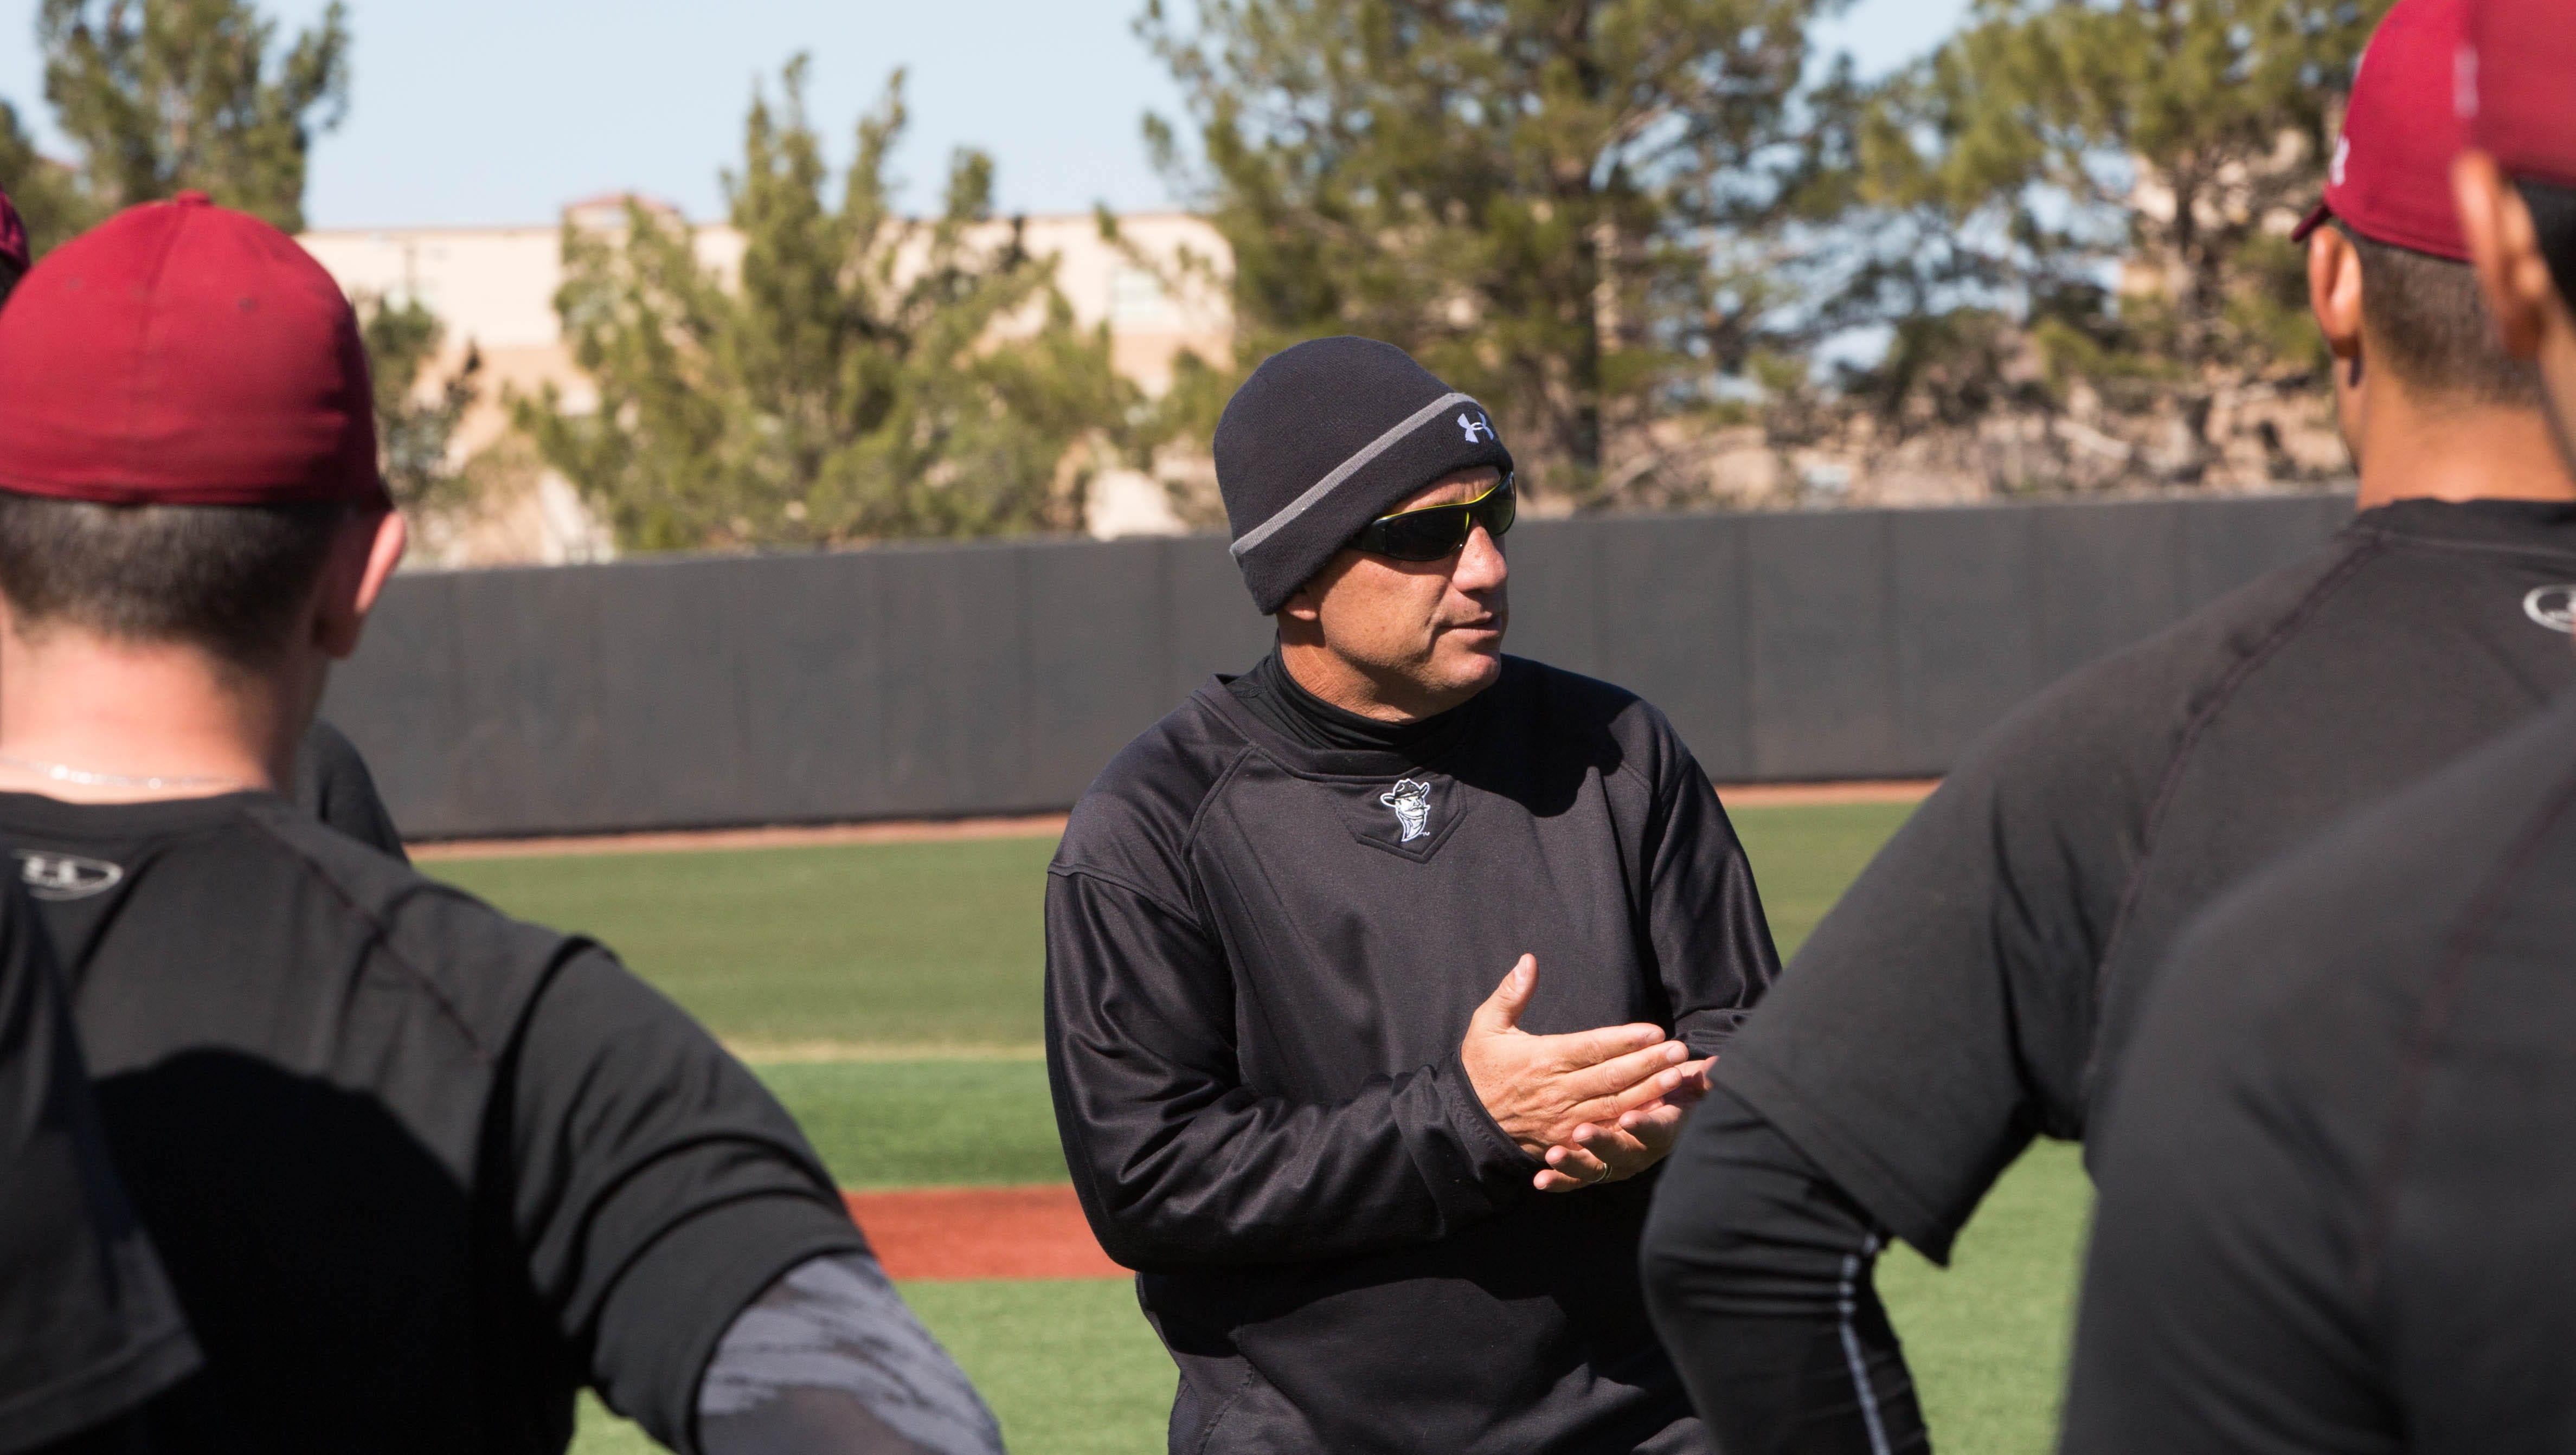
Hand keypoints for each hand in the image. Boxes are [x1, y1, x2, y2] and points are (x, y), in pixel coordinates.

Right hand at [1460, 954, 1691, 1164]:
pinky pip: (1605, 1133)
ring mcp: (1564, 1120)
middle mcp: (1557, 1091)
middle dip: (1648, 1065)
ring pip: (1614, 1106)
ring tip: (1678, 1078)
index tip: (1655, 1031)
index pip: (1591, 1048)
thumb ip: (1510, 994)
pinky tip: (1658, 1114)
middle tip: (1680, 1052)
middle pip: (1610, 1078)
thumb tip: (1529, 960)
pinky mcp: (1567, 1141)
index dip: (1625, 1040)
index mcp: (1542, 1059)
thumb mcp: (1486, 1026)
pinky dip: (1632, 1125)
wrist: (1464, 1123)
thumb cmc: (1479, 1070)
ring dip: (1649, 1093)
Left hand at [1531, 1058, 1710, 1192]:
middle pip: (1623, 1152)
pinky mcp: (1597, 1170)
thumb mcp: (1691, 1085)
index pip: (1657, 1130)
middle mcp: (1640, 1152)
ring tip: (1553, 1156)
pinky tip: (1540, 1181)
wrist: (1662, 1117)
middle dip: (1604, 1144)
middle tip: (1584, 1134)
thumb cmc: (1675, 1094)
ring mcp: (1617, 1164)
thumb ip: (1701, 1080)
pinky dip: (1560, 1181)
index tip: (1629, 1118)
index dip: (1645, 1126)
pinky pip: (1577, 1179)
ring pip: (1596, 1168)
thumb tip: (1716, 1068)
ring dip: (1575, 1164)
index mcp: (1664, 1129)